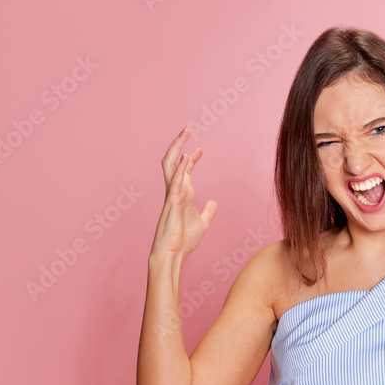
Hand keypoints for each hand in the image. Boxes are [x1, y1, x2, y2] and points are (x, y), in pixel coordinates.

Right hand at [151, 127, 217, 259]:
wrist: (173, 254)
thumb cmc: (184, 240)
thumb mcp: (202, 223)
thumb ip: (207, 212)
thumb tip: (213, 203)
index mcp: (182, 195)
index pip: (185, 171)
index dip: (191, 158)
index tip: (199, 149)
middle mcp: (175, 191)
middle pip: (174, 162)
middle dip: (179, 145)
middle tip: (187, 130)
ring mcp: (172, 195)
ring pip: (171, 166)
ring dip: (177, 148)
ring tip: (184, 134)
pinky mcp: (172, 202)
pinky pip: (175, 181)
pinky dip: (181, 168)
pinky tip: (187, 157)